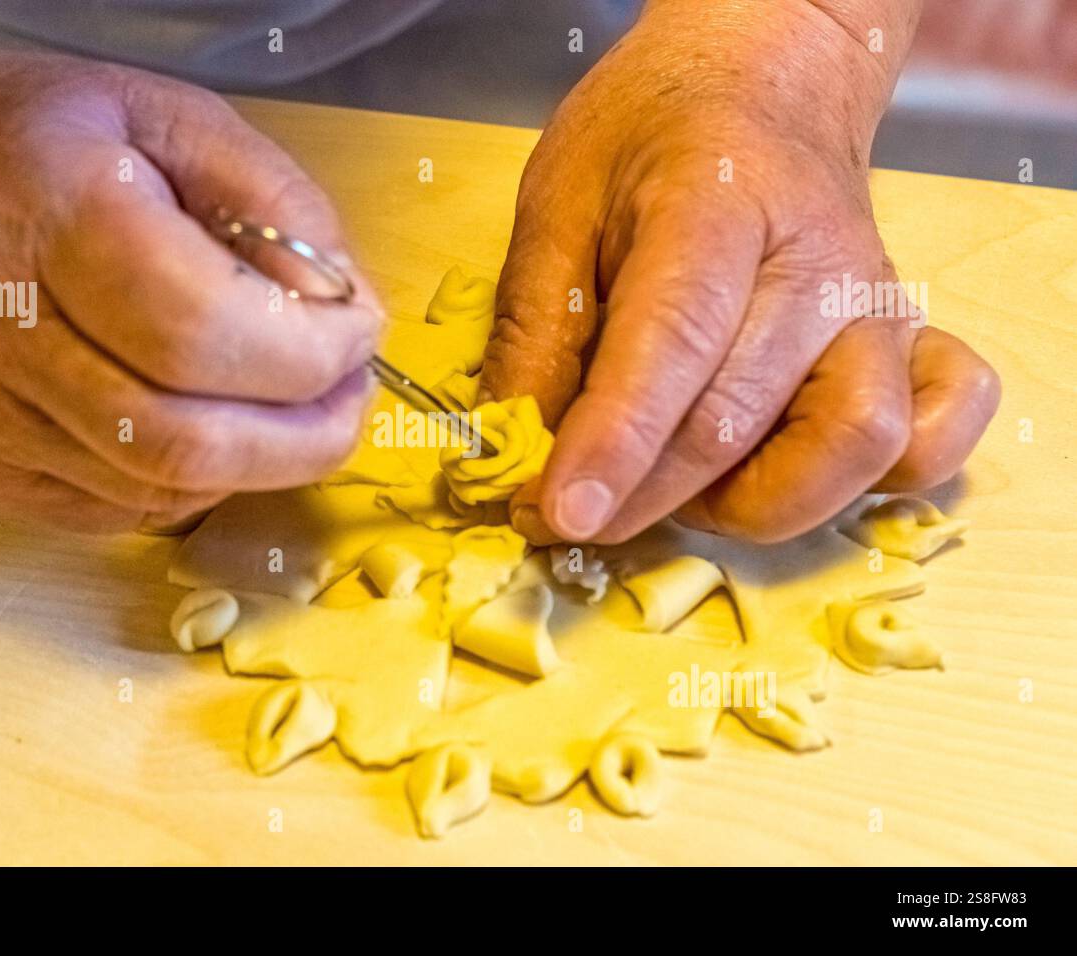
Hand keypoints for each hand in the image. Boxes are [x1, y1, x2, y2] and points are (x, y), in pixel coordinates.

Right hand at [0, 48, 380, 530]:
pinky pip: (119, 508)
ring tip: (287, 404)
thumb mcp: (174, 121)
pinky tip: (200, 419)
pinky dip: (190, 478)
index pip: (200, 330)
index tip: (358, 336)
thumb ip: (277, 207)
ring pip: (158, 488)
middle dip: (304, 437)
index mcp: (44, 212)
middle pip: (184, 439)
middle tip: (347, 400)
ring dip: (257, 462)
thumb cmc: (41, 144)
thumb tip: (343, 312)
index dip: (307, 354)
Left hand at [483, 0, 999, 543]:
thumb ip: (536, 326)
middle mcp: (818, 264)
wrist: (766, 84)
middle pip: (740, 420)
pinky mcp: (912, 343)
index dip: (615, 444)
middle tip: (570, 510)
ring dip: (754, 504)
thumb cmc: (653, 141)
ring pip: (855, 448)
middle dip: (643, 496)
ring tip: (682, 484)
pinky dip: (877, 482)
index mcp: (718, 205)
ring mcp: (877, 307)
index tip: (558, 513)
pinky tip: (798, 471)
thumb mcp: (560, 203)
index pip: (674, 341)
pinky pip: (934, 438)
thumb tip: (516, 447)